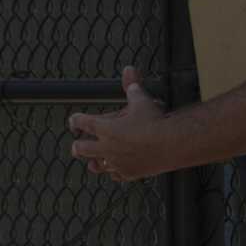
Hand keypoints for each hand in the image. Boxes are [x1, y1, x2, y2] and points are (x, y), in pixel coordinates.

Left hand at [68, 67, 168, 182]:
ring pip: (96, 166)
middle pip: (81, 149)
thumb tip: (129, 69)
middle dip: (78, 146)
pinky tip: (117, 170)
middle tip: (77, 145)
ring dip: (94, 162)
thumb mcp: (141, 100)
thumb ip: (132, 86)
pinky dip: (115, 172)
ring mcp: (116, 162)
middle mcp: (106, 147)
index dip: (75, 121)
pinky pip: (116, 175)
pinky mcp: (128, 173)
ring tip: (94, 161)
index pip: (82, 123)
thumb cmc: (155, 121)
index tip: (74, 121)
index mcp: (104, 128)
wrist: (171, 144)